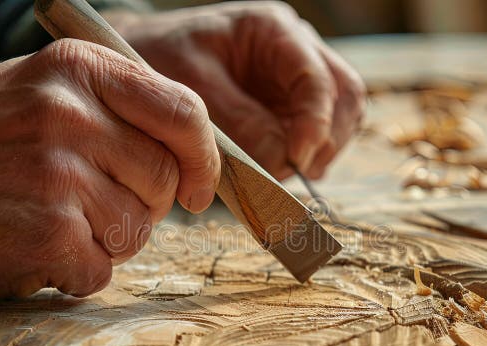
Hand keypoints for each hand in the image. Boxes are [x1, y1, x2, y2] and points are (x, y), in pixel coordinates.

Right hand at [0, 39, 219, 297]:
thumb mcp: (42, 90)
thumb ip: (116, 106)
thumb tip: (192, 148)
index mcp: (79, 69)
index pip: (185, 113)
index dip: (201, 159)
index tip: (194, 188)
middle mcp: (70, 113)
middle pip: (163, 178)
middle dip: (143, 206)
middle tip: (94, 206)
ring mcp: (59, 172)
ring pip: (138, 230)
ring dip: (107, 242)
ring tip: (56, 223)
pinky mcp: (47, 231)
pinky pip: (101, 271)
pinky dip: (76, 273)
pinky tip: (37, 249)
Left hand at [106, 1, 365, 179]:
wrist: (140, 67)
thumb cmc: (161, 62)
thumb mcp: (191, 87)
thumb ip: (240, 122)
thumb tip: (283, 161)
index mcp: (273, 31)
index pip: (318, 78)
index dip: (315, 123)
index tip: (296, 159)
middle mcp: (296, 52)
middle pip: (346, 97)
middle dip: (326, 139)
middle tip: (294, 171)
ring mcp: (297, 82)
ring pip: (340, 120)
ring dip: (319, 152)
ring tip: (278, 173)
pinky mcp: (290, 109)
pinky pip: (316, 137)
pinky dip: (304, 158)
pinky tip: (275, 169)